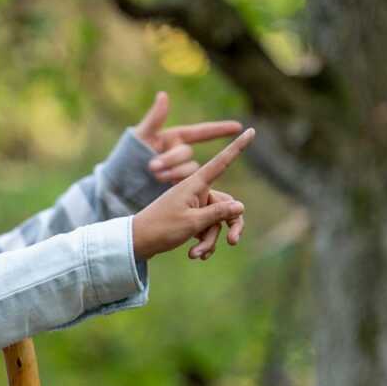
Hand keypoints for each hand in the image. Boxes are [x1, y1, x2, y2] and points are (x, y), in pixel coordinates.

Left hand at [132, 128, 255, 260]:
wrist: (135, 243)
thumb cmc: (160, 229)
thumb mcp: (192, 223)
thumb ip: (217, 214)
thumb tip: (240, 206)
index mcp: (195, 184)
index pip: (222, 162)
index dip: (238, 147)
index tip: (251, 130)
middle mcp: (196, 191)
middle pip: (227, 205)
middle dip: (231, 225)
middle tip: (234, 241)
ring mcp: (193, 205)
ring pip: (216, 222)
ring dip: (210, 240)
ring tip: (196, 254)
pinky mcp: (189, 218)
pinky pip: (206, 229)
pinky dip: (203, 242)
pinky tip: (196, 255)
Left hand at [134, 91, 244, 185]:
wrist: (118, 182)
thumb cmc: (127, 154)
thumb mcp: (139, 136)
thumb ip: (154, 118)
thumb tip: (164, 95)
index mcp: (175, 137)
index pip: (202, 132)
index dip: (220, 129)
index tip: (239, 126)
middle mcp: (180, 153)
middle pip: (188, 154)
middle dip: (172, 159)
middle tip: (152, 165)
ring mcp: (179, 169)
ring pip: (188, 170)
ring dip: (172, 171)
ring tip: (152, 173)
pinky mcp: (177, 185)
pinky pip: (184, 183)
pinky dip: (174, 182)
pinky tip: (160, 183)